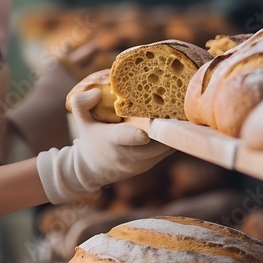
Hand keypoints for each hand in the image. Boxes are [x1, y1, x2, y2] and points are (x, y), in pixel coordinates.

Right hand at [36, 88, 173, 203]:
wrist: (94, 169)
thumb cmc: (91, 138)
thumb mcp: (81, 120)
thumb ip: (81, 102)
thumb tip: (98, 92)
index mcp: (111, 141)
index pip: (124, 138)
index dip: (135, 136)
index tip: (144, 134)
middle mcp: (129, 155)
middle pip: (154, 143)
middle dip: (165, 127)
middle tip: (177, 107)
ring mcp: (143, 162)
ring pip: (164, 147)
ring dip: (172, 132)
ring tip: (181, 112)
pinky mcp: (152, 163)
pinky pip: (168, 150)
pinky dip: (173, 137)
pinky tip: (178, 122)